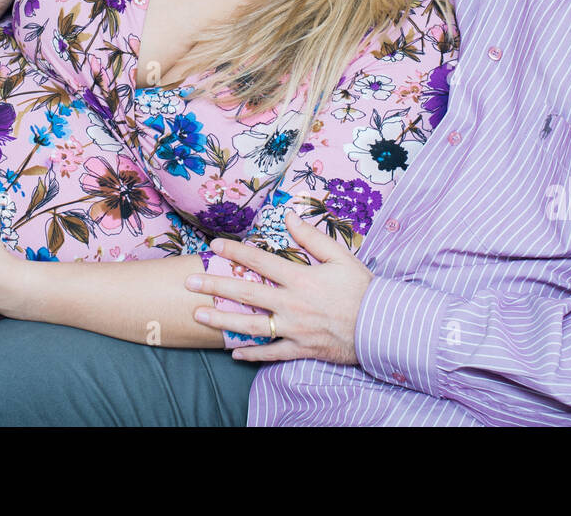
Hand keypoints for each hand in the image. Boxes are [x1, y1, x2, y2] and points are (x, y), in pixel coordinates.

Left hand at [185, 212, 372, 364]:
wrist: (381, 326)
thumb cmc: (362, 288)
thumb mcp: (340, 256)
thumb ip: (312, 237)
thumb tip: (289, 216)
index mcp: (300, 279)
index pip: (260, 262)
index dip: (235, 253)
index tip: (214, 246)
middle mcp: (292, 304)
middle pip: (246, 294)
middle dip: (215, 286)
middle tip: (189, 282)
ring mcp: (294, 329)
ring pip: (251, 326)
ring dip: (223, 320)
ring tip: (198, 315)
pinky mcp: (301, 348)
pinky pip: (272, 354)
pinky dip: (252, 355)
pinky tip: (233, 352)